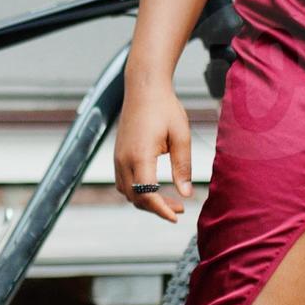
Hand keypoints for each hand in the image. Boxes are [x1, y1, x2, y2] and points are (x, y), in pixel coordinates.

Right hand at [116, 82, 194, 222]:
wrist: (144, 88)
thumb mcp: (181, 136)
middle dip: (156, 208)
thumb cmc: (165, 108)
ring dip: (146, 201)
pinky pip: (124, 182)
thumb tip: (186, 194)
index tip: (176, 217)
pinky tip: (154, 187)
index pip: (147, 194)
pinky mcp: (118, 155)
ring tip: (170, 201)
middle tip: (180, 209)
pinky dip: (138, 191)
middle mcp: (124, 160)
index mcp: (140, 156)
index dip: (161, 209)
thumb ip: (183, 167)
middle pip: (136, 197)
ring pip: (128, 192)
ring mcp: (118, 158)